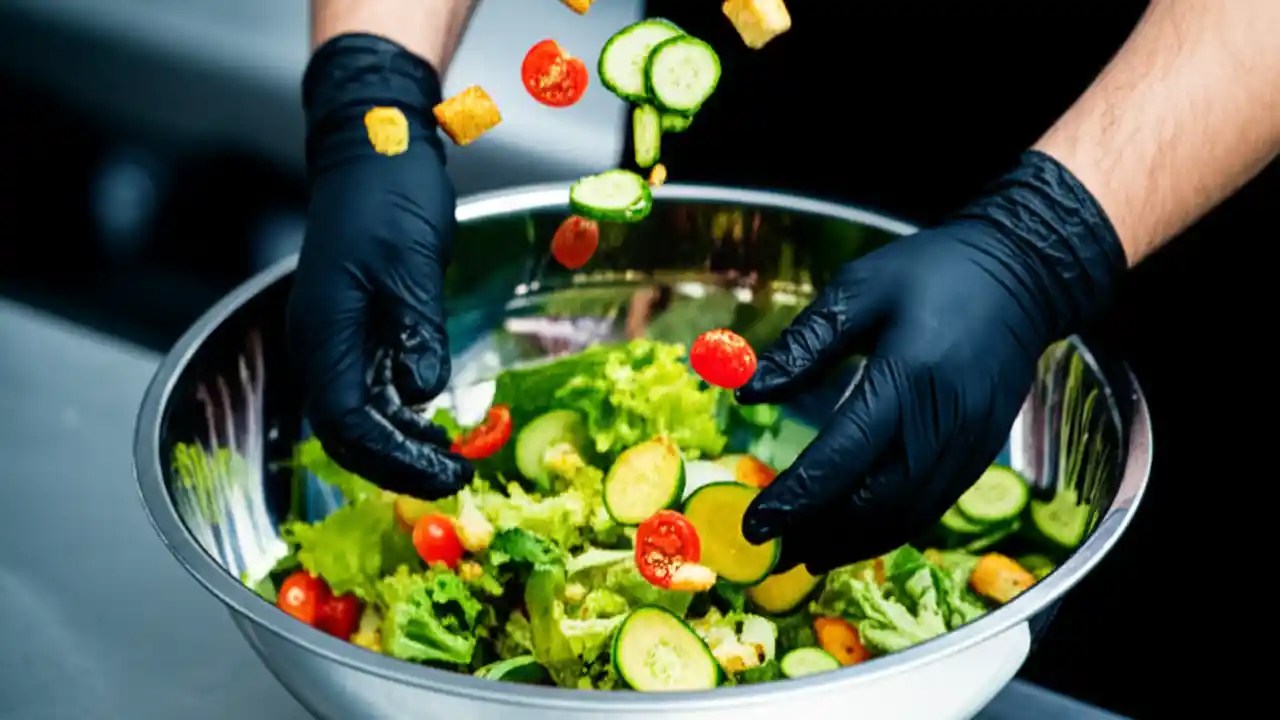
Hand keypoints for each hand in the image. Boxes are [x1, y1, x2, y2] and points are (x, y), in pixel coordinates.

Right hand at [287, 34, 471, 497]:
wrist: (374, 151)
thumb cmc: (388, 197)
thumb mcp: (410, 263)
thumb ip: (415, 330)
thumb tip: (421, 392)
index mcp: (324, 330)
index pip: (347, 422)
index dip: (394, 458)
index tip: (446, 473)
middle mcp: (321, 343)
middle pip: (346, 431)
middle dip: (398, 464)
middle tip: (455, 478)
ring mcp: (334, 338)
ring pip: (357, 417)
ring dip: (401, 446)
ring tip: (452, 460)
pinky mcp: (354, 330)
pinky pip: (369, 391)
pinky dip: (400, 417)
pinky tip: (433, 426)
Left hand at [736, 151, 1126, 572]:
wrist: (1022, 277)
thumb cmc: (932, 274)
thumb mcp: (858, 291)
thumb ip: (804, 345)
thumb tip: (748, 390)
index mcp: (906, 378)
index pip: (842, 457)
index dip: (796, 499)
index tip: (756, 523)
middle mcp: (940, 423)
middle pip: (874, 502)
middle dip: (820, 533)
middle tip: (773, 549)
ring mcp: (966, 444)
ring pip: (905, 516)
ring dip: (853, 543)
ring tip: (806, 554)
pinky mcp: (979, 453)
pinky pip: (931, 507)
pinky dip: (889, 530)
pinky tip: (856, 533)